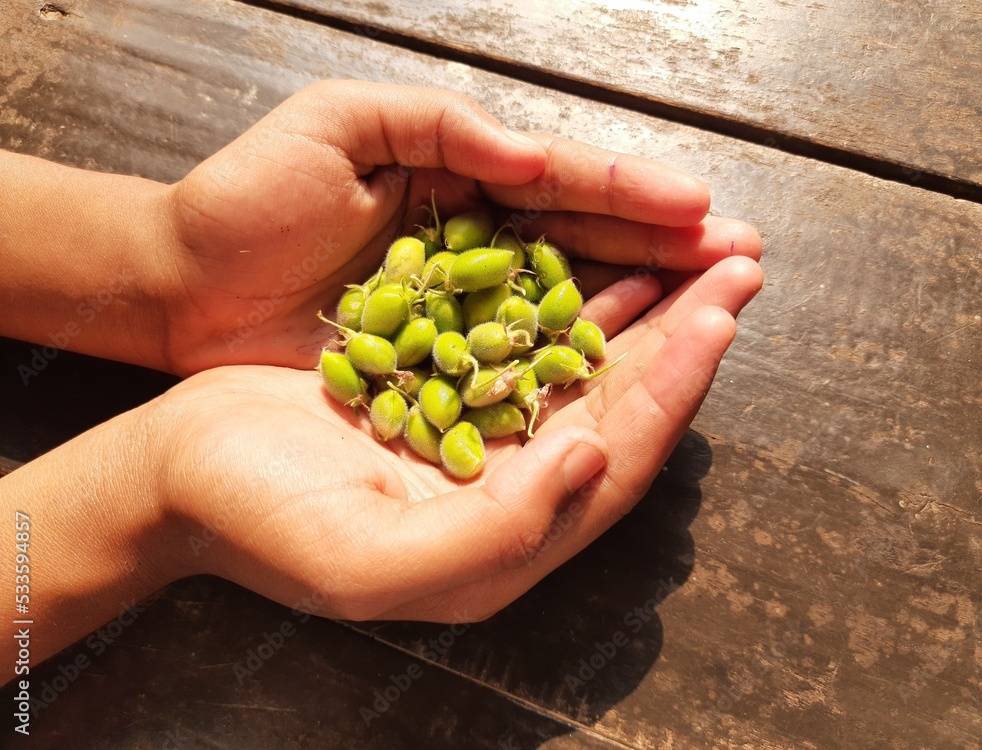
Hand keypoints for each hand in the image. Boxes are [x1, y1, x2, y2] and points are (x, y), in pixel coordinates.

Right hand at [151, 253, 760, 622]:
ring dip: (646, 313)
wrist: (178, 474)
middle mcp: (510, 494)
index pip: (617, 460)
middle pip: (621, 408)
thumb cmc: (256, 520)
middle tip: (737, 270)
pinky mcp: (451, 396)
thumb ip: (495, 534)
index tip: (720, 319)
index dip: (674, 390)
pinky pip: (534, 344)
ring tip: (696, 257)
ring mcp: (483, 440)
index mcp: (504, 543)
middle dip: (684, 339)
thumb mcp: (368, 558)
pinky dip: (576, 303)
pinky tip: (607, 266)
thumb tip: (593, 461)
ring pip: (586, 370)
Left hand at [164, 80, 759, 374]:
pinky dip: (575, 359)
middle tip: (745, 257)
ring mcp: (464, 308)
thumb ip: (441, 126)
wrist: (180, 284)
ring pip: (568, 302)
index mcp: (462, 175)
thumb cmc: (246, 197)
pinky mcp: (439, 365)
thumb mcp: (337, 125)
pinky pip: (518, 362)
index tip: (702, 209)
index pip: (564, 183)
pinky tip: (633, 359)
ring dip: (646, 304)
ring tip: (717, 301)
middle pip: (586, 243)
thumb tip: (531, 152)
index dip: (632, 194)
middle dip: (667, 249)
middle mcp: (477, 241)